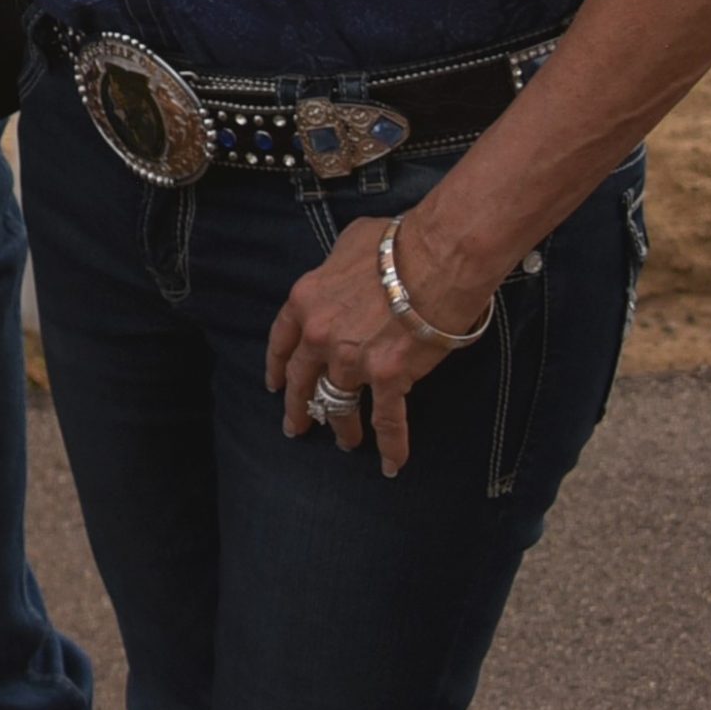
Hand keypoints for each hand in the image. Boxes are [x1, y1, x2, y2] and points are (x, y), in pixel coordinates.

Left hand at [263, 211, 491, 475]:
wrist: (434, 257)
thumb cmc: (394, 244)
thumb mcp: (347, 246)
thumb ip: (337, 272)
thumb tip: (346, 280)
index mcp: (306, 300)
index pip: (282, 340)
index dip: (278, 366)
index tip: (276, 385)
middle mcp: (320, 334)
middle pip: (303, 379)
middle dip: (299, 407)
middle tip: (297, 426)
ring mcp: (352, 359)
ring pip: (340, 403)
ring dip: (342, 426)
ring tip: (344, 441)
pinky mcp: (389, 377)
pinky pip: (388, 421)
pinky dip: (390, 446)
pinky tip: (390, 465)